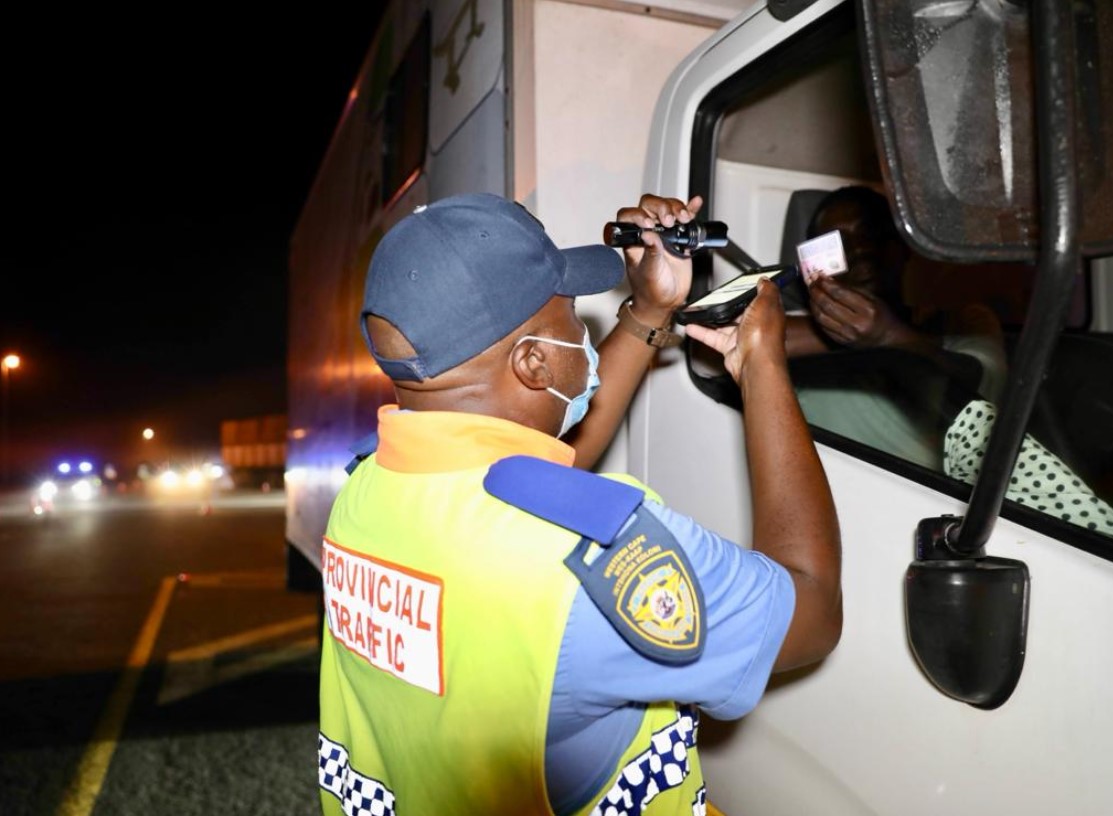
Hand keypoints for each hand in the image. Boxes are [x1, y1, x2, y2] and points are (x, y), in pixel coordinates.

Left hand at [612, 193, 703, 323]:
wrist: (666, 301)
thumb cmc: (650, 290)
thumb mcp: (649, 273)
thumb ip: (650, 253)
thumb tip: (647, 235)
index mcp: (633, 240)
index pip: (628, 216)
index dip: (638, 215)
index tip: (649, 224)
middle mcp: (647, 233)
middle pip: (650, 206)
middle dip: (661, 208)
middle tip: (670, 222)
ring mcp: (664, 233)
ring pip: (667, 208)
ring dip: (676, 208)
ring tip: (683, 219)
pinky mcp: (680, 237)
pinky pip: (685, 218)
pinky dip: (691, 208)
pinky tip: (695, 203)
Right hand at [685, 278, 785, 383]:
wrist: (754, 362)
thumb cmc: (764, 335)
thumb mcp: (767, 302)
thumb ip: (766, 289)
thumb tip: (765, 280)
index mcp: (766, 312)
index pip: (757, 298)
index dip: (748, 290)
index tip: (737, 284)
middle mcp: (755, 324)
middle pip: (737, 311)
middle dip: (725, 304)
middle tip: (712, 296)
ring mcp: (741, 336)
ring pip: (722, 324)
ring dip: (709, 317)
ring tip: (697, 309)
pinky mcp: (730, 347)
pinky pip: (713, 337)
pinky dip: (701, 332)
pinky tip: (691, 326)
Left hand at [808, 276, 913, 348]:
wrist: (886, 337)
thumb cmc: (880, 314)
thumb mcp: (872, 298)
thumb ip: (852, 290)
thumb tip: (829, 281)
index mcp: (868, 310)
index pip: (840, 294)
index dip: (827, 284)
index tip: (820, 277)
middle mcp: (857, 324)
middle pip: (828, 305)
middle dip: (816, 292)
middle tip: (812, 283)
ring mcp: (848, 335)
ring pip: (821, 317)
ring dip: (813, 303)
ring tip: (812, 294)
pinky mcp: (841, 342)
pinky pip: (823, 327)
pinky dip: (817, 315)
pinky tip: (815, 307)